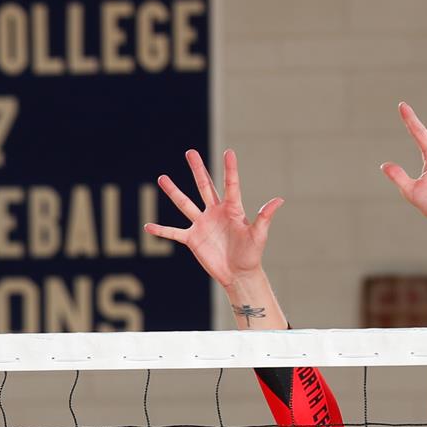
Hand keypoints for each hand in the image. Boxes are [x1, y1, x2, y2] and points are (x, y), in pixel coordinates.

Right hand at [144, 148, 282, 289]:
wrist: (238, 274)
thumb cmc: (251, 254)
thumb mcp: (259, 234)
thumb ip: (264, 217)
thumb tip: (278, 200)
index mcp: (232, 209)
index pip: (231, 185)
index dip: (230, 169)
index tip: (229, 152)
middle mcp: (215, 212)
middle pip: (204, 186)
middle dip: (197, 169)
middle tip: (190, 152)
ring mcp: (202, 224)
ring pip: (185, 204)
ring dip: (174, 191)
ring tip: (162, 178)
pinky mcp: (192, 239)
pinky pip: (174, 232)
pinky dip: (161, 230)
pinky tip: (148, 227)